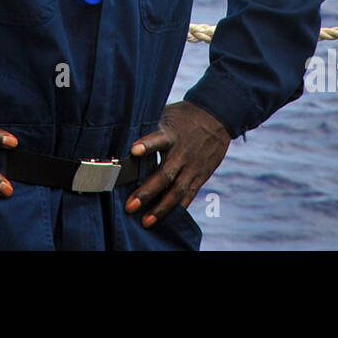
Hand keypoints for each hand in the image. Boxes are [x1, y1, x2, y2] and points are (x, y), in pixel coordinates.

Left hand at [124, 101, 229, 227]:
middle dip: (147, 192)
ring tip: (146, 221)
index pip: (157, 140)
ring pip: (177, 191)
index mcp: (170, 135)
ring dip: (161, 208)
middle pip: (164, 174)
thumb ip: (150, 131)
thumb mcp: (166, 116)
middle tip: (130, 206)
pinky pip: (189, 195)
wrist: (215, 116)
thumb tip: (123, 141)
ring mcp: (192, 166)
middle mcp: (182, 153)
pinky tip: (166, 219)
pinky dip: (178, 207)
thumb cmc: (183, 117)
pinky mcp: (201, 175)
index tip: (133, 150)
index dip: (146, 145)